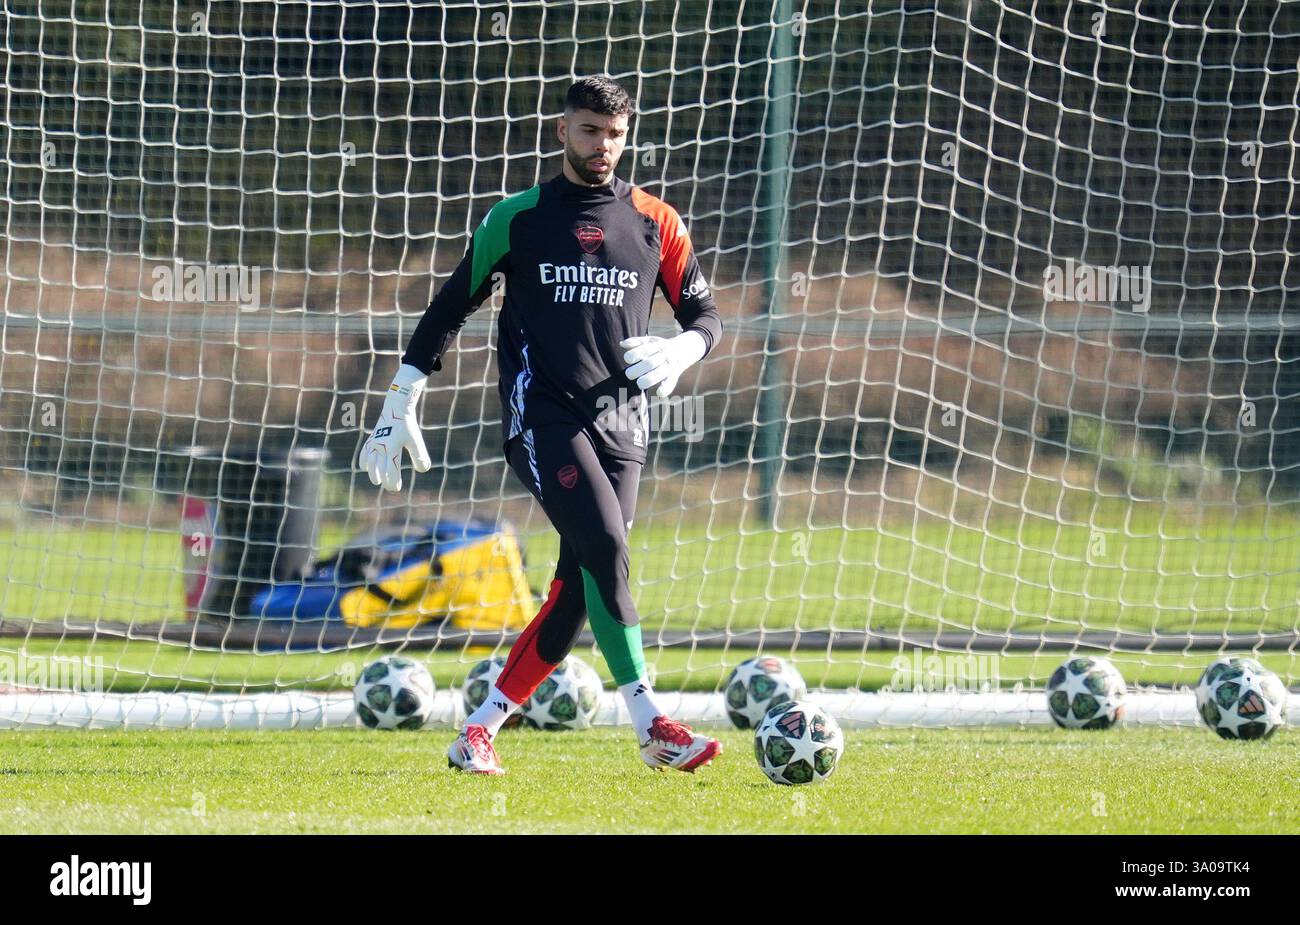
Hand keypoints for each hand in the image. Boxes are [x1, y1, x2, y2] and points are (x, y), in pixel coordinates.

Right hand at [361, 364, 431, 491]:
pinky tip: (367, 467)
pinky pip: (363, 454)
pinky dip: (364, 462)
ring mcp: (374, 444)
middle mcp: (381, 447)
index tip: (397, 487)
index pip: (390, 471)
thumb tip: (423, 470)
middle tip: (391, 486)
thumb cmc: (408, 426)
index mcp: (392, 448)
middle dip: (385, 481)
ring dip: (373, 474)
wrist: (396, 408)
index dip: (393, 482)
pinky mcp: (370, 440)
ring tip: (378, 480)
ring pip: (369, 464)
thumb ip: (420, 456)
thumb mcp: (416, 441)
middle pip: (379, 471)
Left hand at [619, 331, 706, 398]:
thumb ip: (637, 341)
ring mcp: (670, 366)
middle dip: (639, 369)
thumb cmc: (663, 345)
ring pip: (660, 373)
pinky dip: (666, 389)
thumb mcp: (651, 340)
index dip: (635, 354)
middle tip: (629, 374)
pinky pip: (671, 382)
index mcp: (657, 346)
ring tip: (640, 384)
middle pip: (651, 363)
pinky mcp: (674, 375)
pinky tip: (659, 393)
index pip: (644, 350)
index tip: (628, 359)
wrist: (687, 348)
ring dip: (649, 379)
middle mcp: (664, 355)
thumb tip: (622, 344)